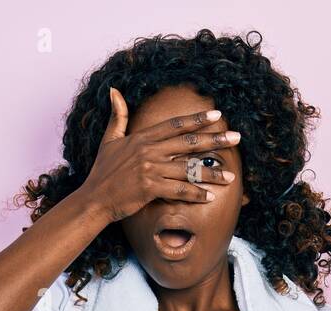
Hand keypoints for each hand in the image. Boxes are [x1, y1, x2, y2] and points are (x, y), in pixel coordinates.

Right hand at [77, 86, 239, 223]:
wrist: (94, 199)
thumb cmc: (102, 172)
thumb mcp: (109, 140)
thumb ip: (117, 116)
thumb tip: (114, 91)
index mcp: (143, 138)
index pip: (175, 125)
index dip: (197, 119)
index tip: (217, 115)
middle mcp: (149, 151)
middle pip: (188, 143)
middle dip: (215, 140)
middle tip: (236, 138)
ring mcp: (150, 169)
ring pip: (188, 169)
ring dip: (211, 173)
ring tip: (231, 177)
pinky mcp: (150, 188)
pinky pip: (179, 191)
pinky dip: (195, 194)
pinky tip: (210, 197)